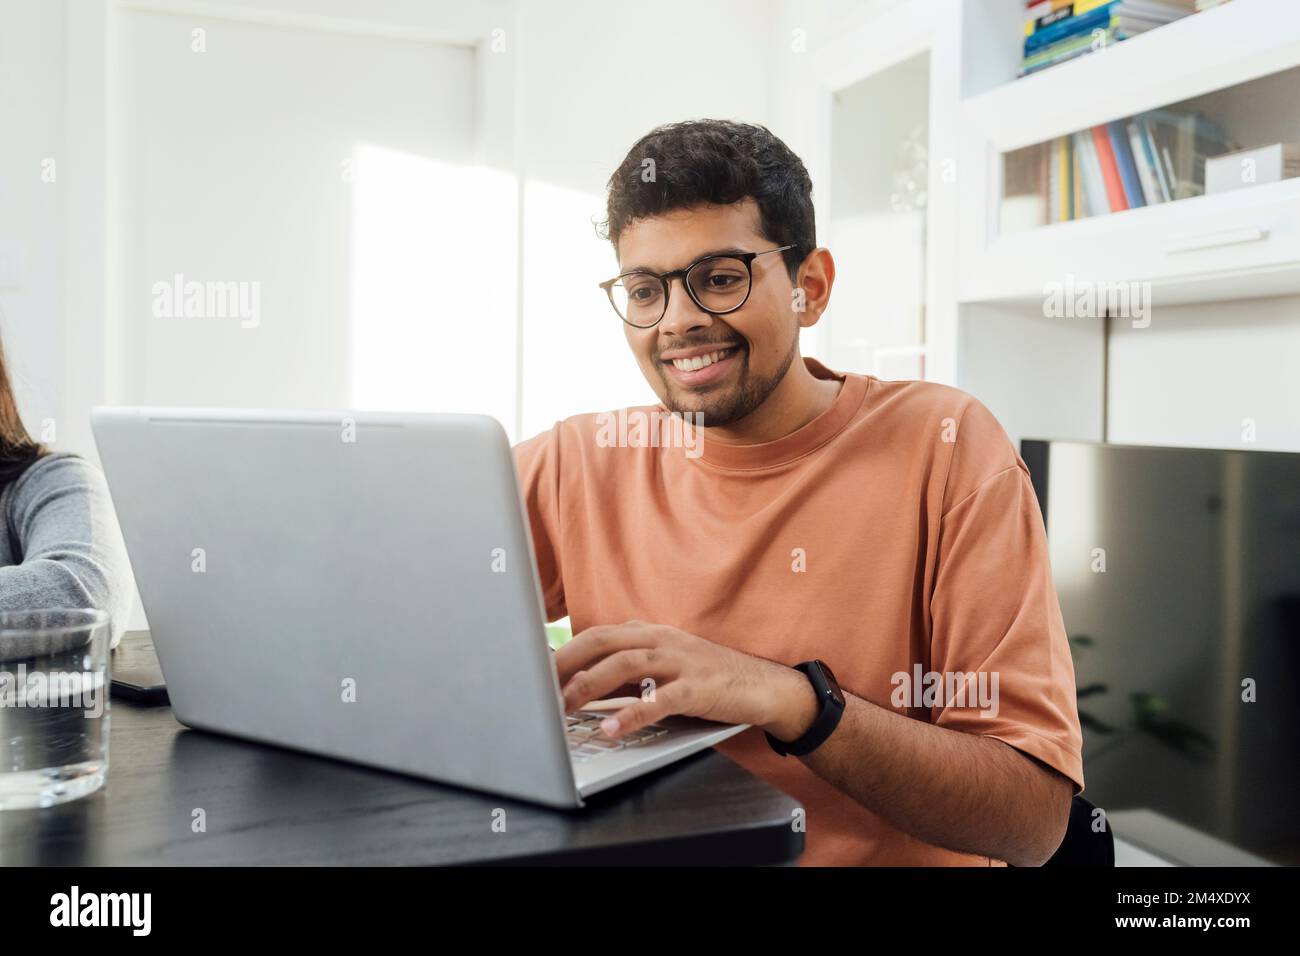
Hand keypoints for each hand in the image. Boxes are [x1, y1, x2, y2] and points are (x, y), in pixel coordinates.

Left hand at [553, 620, 816, 740]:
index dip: (564, 650)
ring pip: (626, 663)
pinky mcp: (698, 688)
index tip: (534, 667)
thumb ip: (627, 668)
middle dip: (567, 661)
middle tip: (538, 685)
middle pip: (603, 641)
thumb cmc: (707, 678)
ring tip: (565, 705)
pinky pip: (660, 700)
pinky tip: (613, 729)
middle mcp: (661, 640)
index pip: (597, 635)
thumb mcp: (663, 665)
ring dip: (591, 684)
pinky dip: (633, 714)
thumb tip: (580, 681)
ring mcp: (680, 661)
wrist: (763, 685)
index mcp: (649, 633)